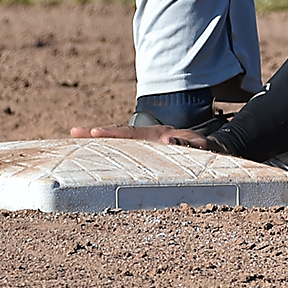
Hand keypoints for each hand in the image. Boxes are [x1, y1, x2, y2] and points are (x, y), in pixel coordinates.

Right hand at [69, 122, 222, 150]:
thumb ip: (190, 145)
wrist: (214, 150)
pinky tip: (94, 155)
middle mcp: (150, 135)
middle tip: (73, 132)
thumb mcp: (203, 148)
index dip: (112, 134)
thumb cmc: (208, 151)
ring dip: (100, 140)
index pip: (131, 133)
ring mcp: (148, 142)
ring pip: (121, 139)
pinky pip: (126, 149)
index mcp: (158, 134)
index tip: (93, 133)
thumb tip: (169, 140)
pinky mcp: (147, 150)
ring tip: (76, 137)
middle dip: (97, 132)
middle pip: (120, 132)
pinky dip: (109, 149)